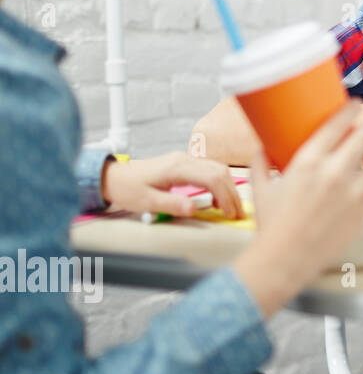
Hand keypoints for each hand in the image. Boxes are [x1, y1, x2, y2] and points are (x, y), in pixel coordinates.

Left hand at [102, 153, 243, 217]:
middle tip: (237, 213)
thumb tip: (193, 209)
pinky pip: (210, 169)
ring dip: (228, 188)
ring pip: (218, 168)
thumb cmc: (128, 189)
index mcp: (177, 168)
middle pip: (220, 171)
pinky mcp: (185, 163)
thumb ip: (171, 204)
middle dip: (232, 193)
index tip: (229, 214)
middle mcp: (185, 159)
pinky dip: (219, 183)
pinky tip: (216, 198)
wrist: (114, 177)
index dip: (225, 197)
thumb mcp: (147, 201)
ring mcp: (185, 159)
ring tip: (230, 207)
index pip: (212, 178)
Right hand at [234, 100, 362, 315]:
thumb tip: (263, 147)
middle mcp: (335, 173)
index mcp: (309, 161)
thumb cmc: (271, 225)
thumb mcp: (259, 188)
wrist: (284, 260)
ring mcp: (354, 193)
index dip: (352, 109)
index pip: (339, 123)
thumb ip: (261, 162)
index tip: (356, 105)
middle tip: (362, 135)